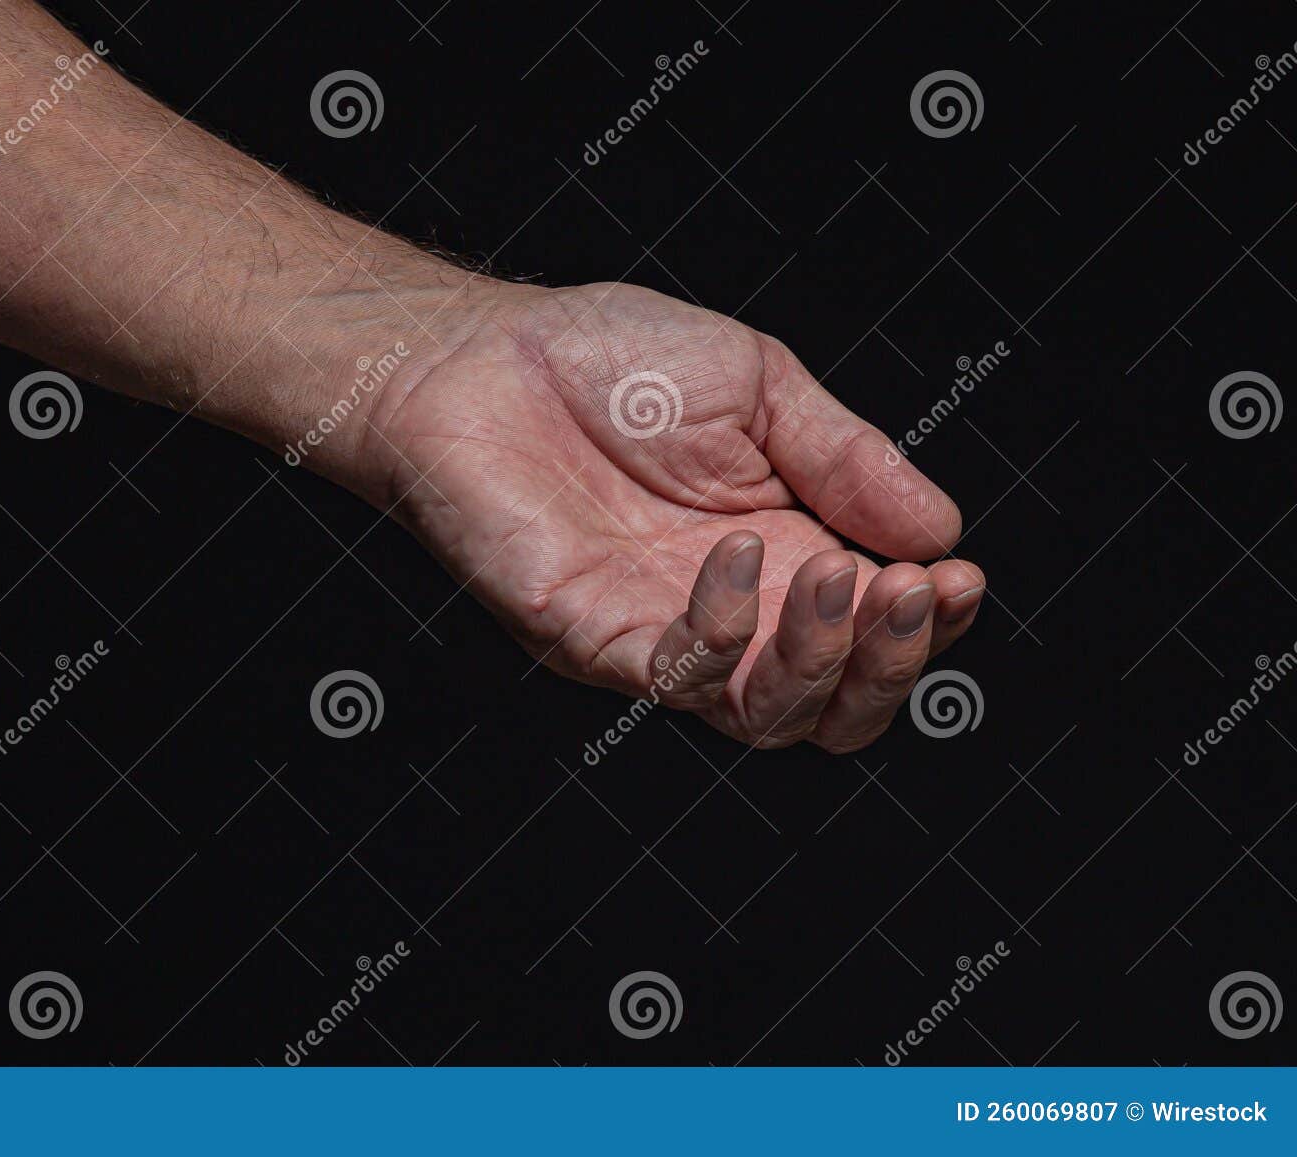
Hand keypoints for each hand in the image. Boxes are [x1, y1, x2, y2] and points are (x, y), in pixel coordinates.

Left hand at [363, 281, 985, 751]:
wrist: (483, 358)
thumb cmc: (607, 363)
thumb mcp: (761, 387)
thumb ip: (848, 460)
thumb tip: (943, 530)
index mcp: (784, 551)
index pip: (875, 627)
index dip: (931, 620)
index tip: (959, 574)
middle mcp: (732, 610)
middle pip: (837, 704)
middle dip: (893, 663)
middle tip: (916, 594)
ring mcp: (663, 633)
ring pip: (770, 716)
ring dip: (826, 660)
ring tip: (845, 581)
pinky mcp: (595, 638)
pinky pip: (678, 677)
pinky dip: (726, 630)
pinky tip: (740, 555)